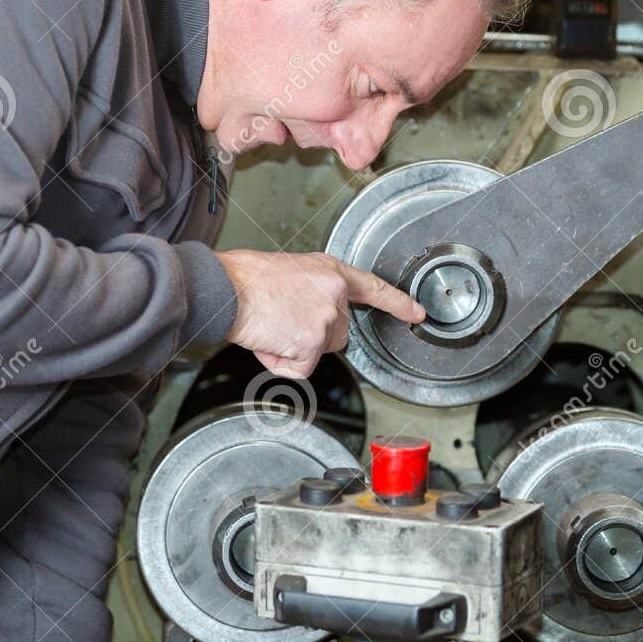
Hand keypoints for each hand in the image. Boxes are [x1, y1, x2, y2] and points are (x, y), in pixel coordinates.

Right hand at [218, 250, 424, 377]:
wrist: (225, 289)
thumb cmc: (245, 279)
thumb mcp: (290, 271)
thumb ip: (312, 290)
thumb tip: (307, 314)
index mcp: (330, 272)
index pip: (373, 288)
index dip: (397, 303)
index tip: (417, 313)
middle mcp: (335, 294)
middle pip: (338, 334)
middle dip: (311, 336)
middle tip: (280, 320)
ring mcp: (326, 319)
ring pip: (318, 352)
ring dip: (293, 349)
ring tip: (270, 326)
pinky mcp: (312, 343)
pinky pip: (298, 369)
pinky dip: (279, 363)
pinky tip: (267, 340)